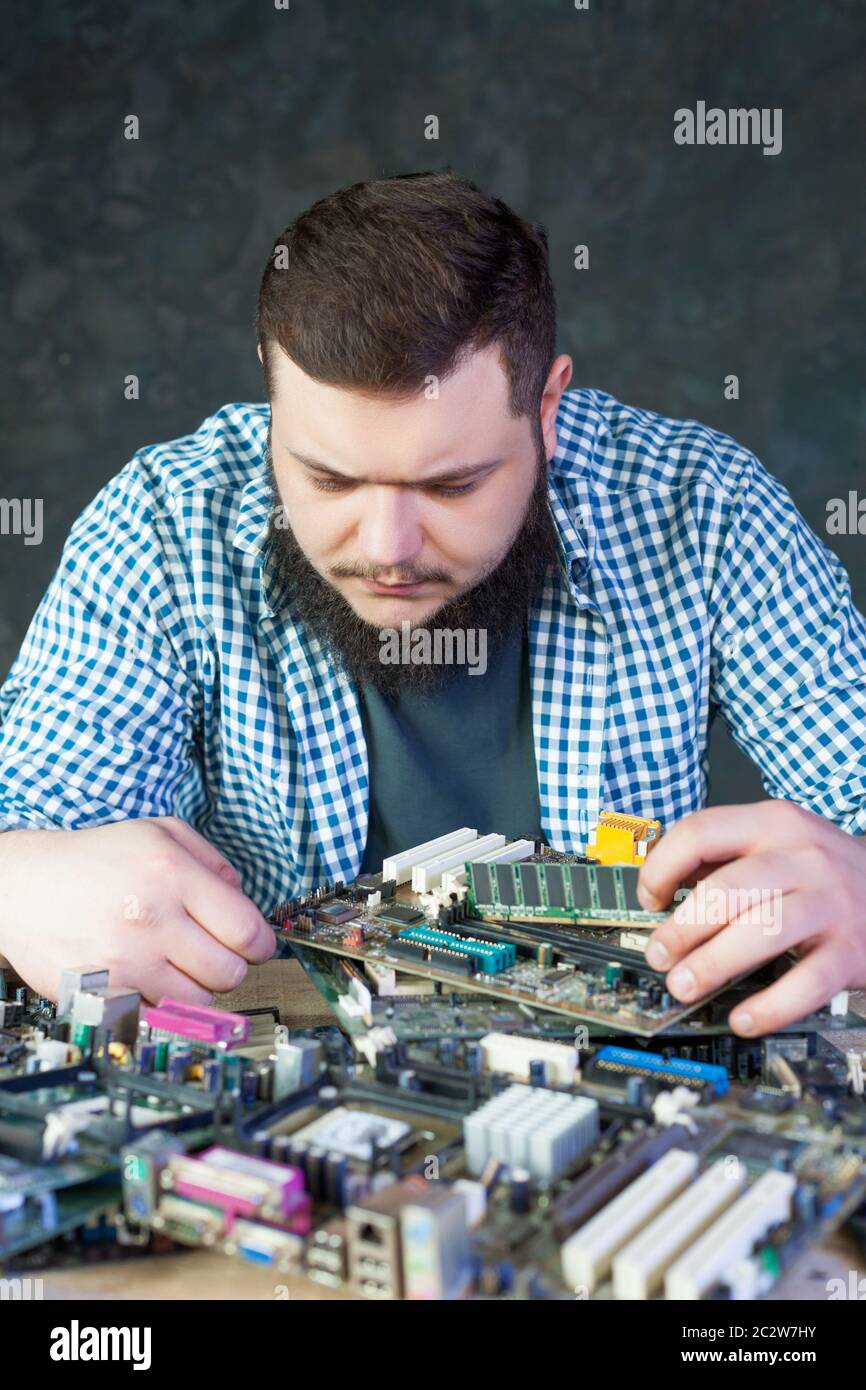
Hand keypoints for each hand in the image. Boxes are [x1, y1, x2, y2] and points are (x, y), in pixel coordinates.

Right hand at [0, 816, 274, 1004]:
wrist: (23, 886)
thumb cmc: (95, 859)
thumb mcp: (160, 833)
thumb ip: (214, 863)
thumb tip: (247, 903)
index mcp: (172, 874)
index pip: (248, 931)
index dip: (261, 944)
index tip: (255, 946)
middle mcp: (151, 918)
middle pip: (230, 972)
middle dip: (229, 965)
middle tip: (211, 952)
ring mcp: (125, 961)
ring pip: (198, 1001)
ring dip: (195, 986)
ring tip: (174, 962)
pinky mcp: (103, 993)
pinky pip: (160, 1016)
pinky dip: (163, 1003)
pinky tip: (149, 977)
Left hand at [636, 800, 865, 1035]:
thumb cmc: (820, 869)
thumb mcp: (777, 841)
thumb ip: (724, 854)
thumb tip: (658, 883)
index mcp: (773, 825)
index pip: (702, 833)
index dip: (663, 867)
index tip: (648, 898)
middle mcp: (802, 858)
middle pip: (727, 890)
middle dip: (681, 928)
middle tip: (658, 955)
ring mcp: (829, 904)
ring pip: (762, 932)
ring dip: (712, 964)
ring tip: (683, 985)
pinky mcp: (851, 950)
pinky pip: (806, 982)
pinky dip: (769, 1006)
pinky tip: (743, 1018)